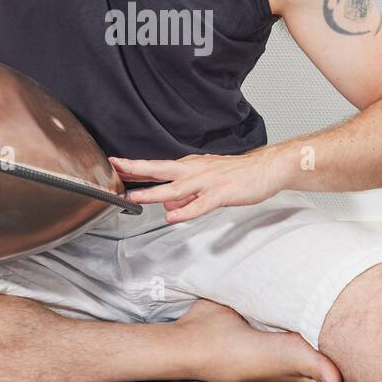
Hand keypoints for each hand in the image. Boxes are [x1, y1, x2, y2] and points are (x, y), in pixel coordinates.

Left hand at [108, 149, 288, 223]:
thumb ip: (185, 194)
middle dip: (136, 169)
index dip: (136, 166)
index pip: (157, 166)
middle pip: (160, 169)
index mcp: (190, 166)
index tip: (114, 164)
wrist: (267, 168)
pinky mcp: (221, 193)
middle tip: (115, 167)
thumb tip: (168, 207)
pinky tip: (173, 218)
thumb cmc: (238, 174)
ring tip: (135, 197)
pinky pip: (201, 205)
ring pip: (176, 188)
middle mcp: (195, 170)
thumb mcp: (206, 182)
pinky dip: (186, 211)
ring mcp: (207, 182)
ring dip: (154, 193)